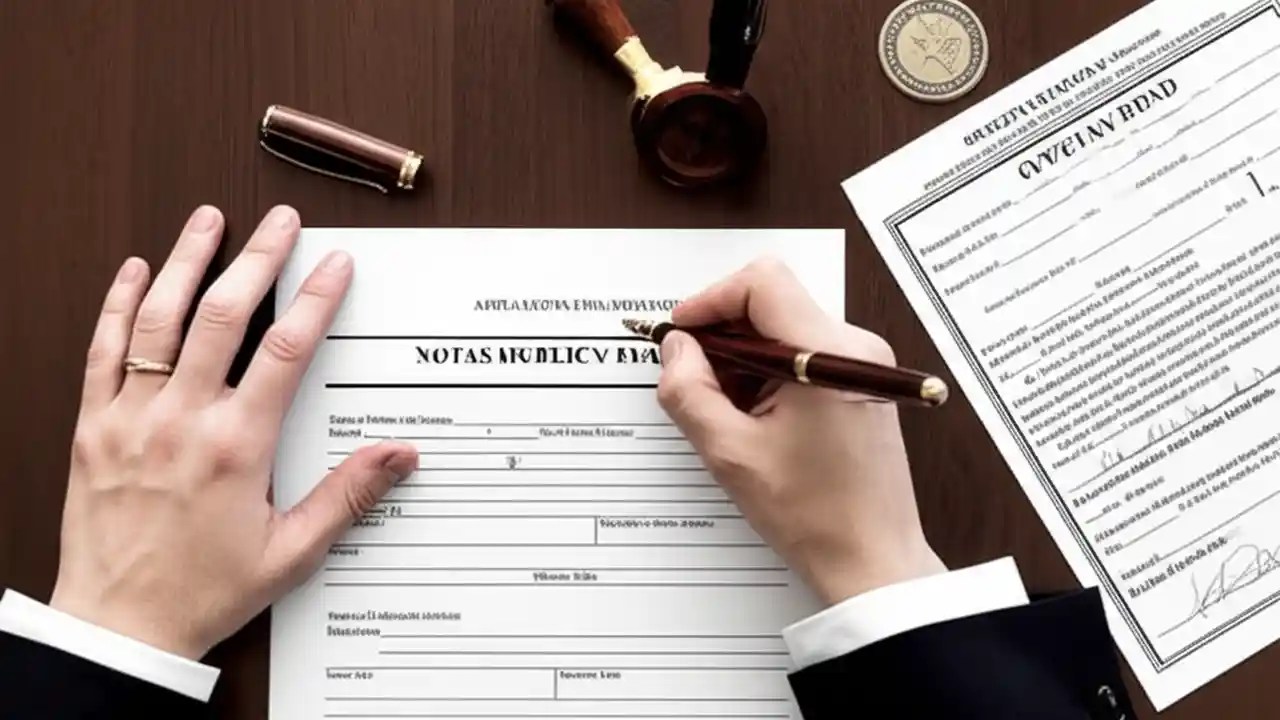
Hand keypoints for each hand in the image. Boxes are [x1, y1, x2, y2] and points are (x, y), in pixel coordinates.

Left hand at [50, 205, 418, 658]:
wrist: (118, 626)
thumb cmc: (203, 592)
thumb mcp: (292, 552)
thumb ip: (348, 496)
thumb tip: (401, 455)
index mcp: (237, 446)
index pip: (285, 350)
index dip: (315, 298)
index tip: (334, 265)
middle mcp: (182, 420)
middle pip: (224, 316)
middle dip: (258, 258)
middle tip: (280, 222)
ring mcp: (130, 418)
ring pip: (158, 319)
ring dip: (186, 262)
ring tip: (209, 220)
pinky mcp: (91, 427)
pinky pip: (102, 351)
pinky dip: (117, 305)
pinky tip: (134, 272)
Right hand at [656, 259, 945, 605]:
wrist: (873, 560)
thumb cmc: (816, 516)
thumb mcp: (732, 453)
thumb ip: (690, 392)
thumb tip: (675, 349)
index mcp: (829, 354)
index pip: (762, 283)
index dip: (711, 300)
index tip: (680, 333)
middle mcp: (854, 347)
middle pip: (771, 303)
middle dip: (722, 335)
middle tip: (693, 379)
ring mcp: (862, 365)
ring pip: (783, 330)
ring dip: (743, 359)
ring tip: (727, 413)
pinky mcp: (860, 383)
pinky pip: (801, 355)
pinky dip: (766, 375)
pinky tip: (754, 420)